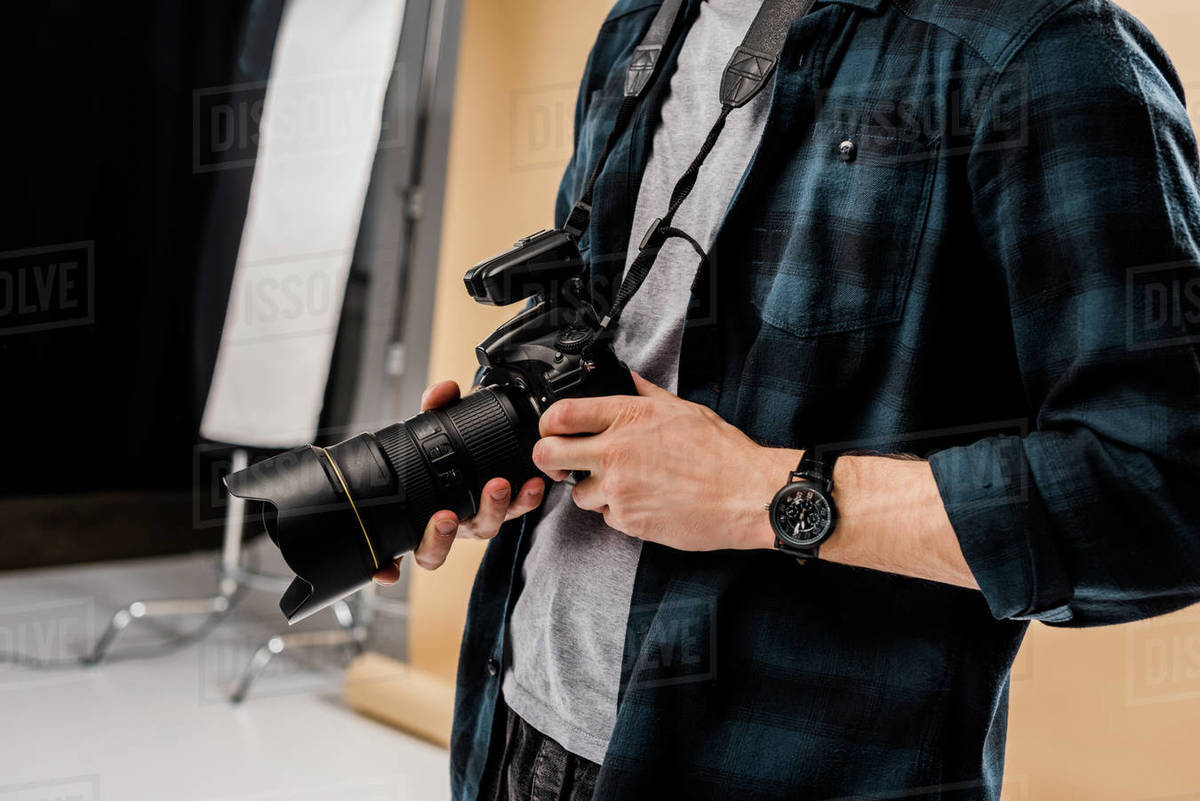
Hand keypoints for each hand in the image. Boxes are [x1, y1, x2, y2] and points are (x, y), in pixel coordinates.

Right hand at [372, 380, 545, 583]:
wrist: (469, 442)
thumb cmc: (443, 448)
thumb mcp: (430, 428)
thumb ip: (434, 408)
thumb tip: (442, 391)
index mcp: (431, 518)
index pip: (427, 547)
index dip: (432, 542)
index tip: (440, 519)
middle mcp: (460, 523)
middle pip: (465, 535)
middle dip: (468, 521)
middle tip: (473, 501)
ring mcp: (486, 515)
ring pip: (493, 524)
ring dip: (500, 506)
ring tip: (503, 483)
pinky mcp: (512, 503)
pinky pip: (521, 507)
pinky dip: (528, 498)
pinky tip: (535, 482)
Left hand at [531, 372, 795, 551]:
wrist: (746, 495)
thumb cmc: (721, 453)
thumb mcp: (681, 408)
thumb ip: (645, 394)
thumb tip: (626, 378)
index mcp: (627, 417)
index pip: (560, 414)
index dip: (548, 422)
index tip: (552, 429)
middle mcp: (615, 452)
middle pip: (548, 455)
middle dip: (549, 459)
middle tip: (562, 462)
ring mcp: (618, 490)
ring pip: (577, 494)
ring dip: (593, 490)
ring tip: (625, 484)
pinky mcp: (628, 521)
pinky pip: (606, 517)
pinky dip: (619, 512)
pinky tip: (644, 501)